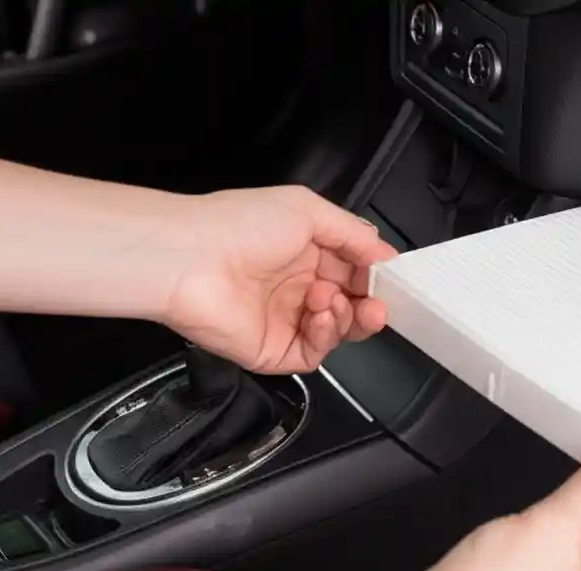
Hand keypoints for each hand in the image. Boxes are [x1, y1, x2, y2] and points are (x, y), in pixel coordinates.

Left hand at [151, 186, 397, 372]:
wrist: (190, 259)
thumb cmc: (236, 225)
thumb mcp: (307, 209)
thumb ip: (352, 233)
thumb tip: (384, 254)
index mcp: (302, 250)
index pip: (352, 270)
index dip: (373, 276)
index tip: (390, 277)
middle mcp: (293, 286)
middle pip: (350, 305)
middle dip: (370, 304)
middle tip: (379, 301)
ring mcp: (283, 319)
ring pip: (337, 332)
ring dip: (349, 318)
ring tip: (338, 301)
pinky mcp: (273, 349)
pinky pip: (315, 353)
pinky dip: (327, 336)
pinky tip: (322, 314)